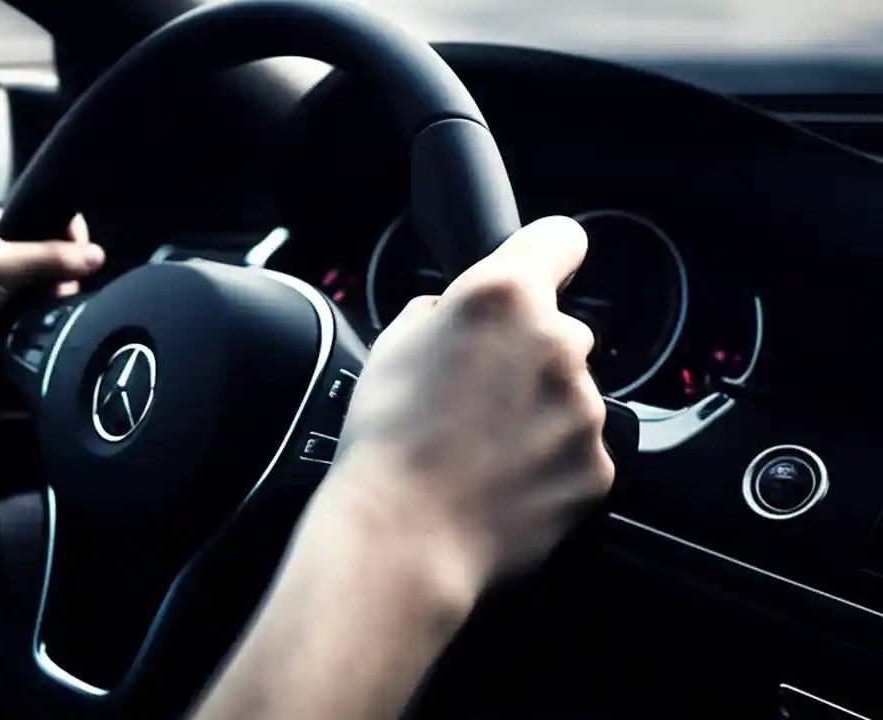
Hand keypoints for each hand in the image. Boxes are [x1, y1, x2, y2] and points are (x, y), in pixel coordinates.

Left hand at [0, 208, 104, 373]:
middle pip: (55, 261)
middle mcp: (0, 256)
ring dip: (52, 306)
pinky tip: (38, 332)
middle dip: (62, 280)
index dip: (69, 241)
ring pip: (49, 294)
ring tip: (43, 318)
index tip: (77, 264)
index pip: (50, 222)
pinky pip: (38, 319)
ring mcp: (2, 291)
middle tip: (54, 297)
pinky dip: (42, 325)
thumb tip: (99, 255)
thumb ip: (49, 258)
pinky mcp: (3, 323)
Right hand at [318, 216, 613, 617]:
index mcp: (503, 298)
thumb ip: (443, 311)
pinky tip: (501, 479)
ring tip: (481, 446)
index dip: (544, 255)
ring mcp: (585, 409)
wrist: (402, 537)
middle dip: (529, 352)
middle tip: (477, 393)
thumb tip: (458, 314)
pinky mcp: (598, 466)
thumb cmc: (387, 442)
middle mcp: (558, 343)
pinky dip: (549, 462)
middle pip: (563, 328)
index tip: (539, 272)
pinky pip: (577, 450)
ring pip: (571, 393)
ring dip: (539, 411)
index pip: (561, 238)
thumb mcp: (393, 344)